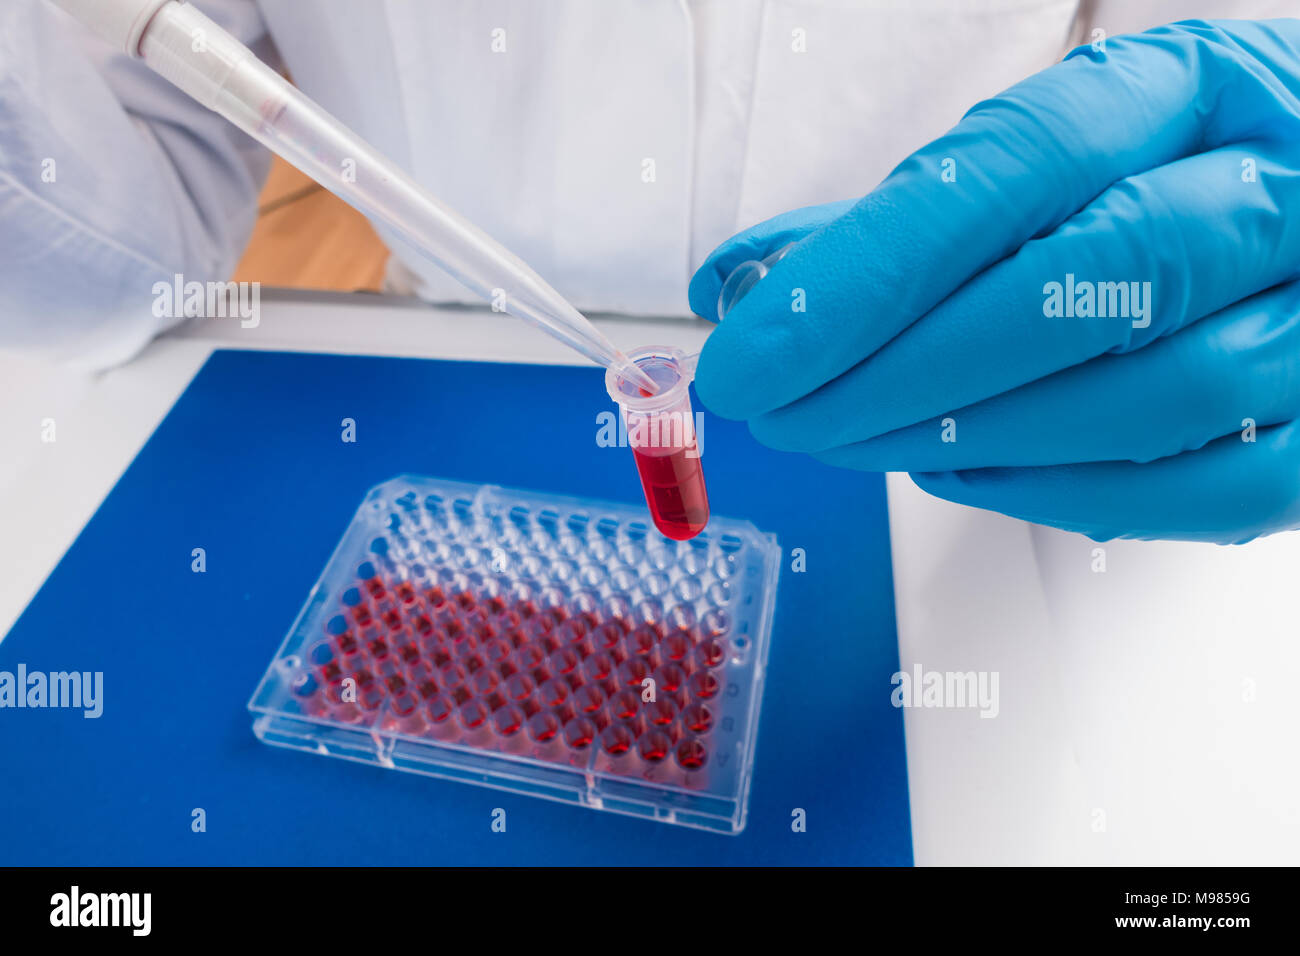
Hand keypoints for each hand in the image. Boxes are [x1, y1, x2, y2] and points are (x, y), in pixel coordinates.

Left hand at [688, 19, 1299, 543]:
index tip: (755, 345)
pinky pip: (1200, 489)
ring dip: (965, 437)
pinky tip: (954, 470)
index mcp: (1194, 85)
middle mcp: (1281, 188)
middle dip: (899, 370)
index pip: (1017, 169)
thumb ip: (899, 218)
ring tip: (851, 440)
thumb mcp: (1047, 157)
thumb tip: (744, 284)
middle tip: (785, 413)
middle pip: (1083, 286)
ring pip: (1145, 399)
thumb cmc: (1162, 179)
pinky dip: (1055, 491)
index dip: (870, 270)